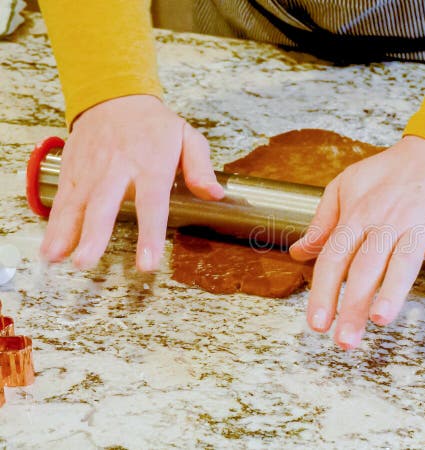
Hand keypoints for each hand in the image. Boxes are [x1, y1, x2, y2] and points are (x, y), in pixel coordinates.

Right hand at [40, 95, 223, 270]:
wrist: (113, 97)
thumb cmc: (155, 125)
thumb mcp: (187, 137)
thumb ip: (200, 168)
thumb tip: (216, 194)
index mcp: (151, 165)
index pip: (152, 204)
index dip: (150, 234)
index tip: (147, 263)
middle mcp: (117, 169)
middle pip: (104, 204)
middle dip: (95, 234)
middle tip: (87, 261)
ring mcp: (91, 171)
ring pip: (77, 204)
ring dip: (66, 232)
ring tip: (56, 258)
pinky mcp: (72, 172)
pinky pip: (62, 201)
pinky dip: (54, 224)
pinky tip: (50, 249)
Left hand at [289, 136, 424, 349]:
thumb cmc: (392, 172)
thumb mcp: (348, 185)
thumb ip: (323, 221)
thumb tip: (299, 252)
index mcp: (360, 213)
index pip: (335, 256)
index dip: (324, 291)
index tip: (317, 323)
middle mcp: (388, 220)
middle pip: (366, 267)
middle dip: (353, 305)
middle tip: (345, 341)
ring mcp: (421, 223)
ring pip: (404, 261)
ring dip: (392, 291)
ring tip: (380, 320)